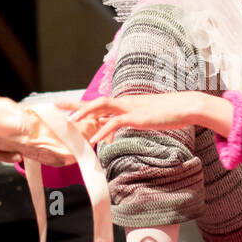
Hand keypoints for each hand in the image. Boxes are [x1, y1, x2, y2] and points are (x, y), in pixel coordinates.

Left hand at [54, 92, 205, 146]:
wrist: (186, 106)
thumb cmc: (169, 113)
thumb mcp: (147, 117)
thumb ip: (132, 121)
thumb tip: (121, 127)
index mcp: (126, 104)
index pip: (100, 104)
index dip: (83, 106)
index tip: (67, 109)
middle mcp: (124, 103)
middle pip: (94, 101)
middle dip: (74, 104)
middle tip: (55, 106)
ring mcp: (130, 109)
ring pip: (101, 107)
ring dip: (85, 114)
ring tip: (70, 122)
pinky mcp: (137, 117)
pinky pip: (115, 123)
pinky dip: (102, 131)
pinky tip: (94, 140)